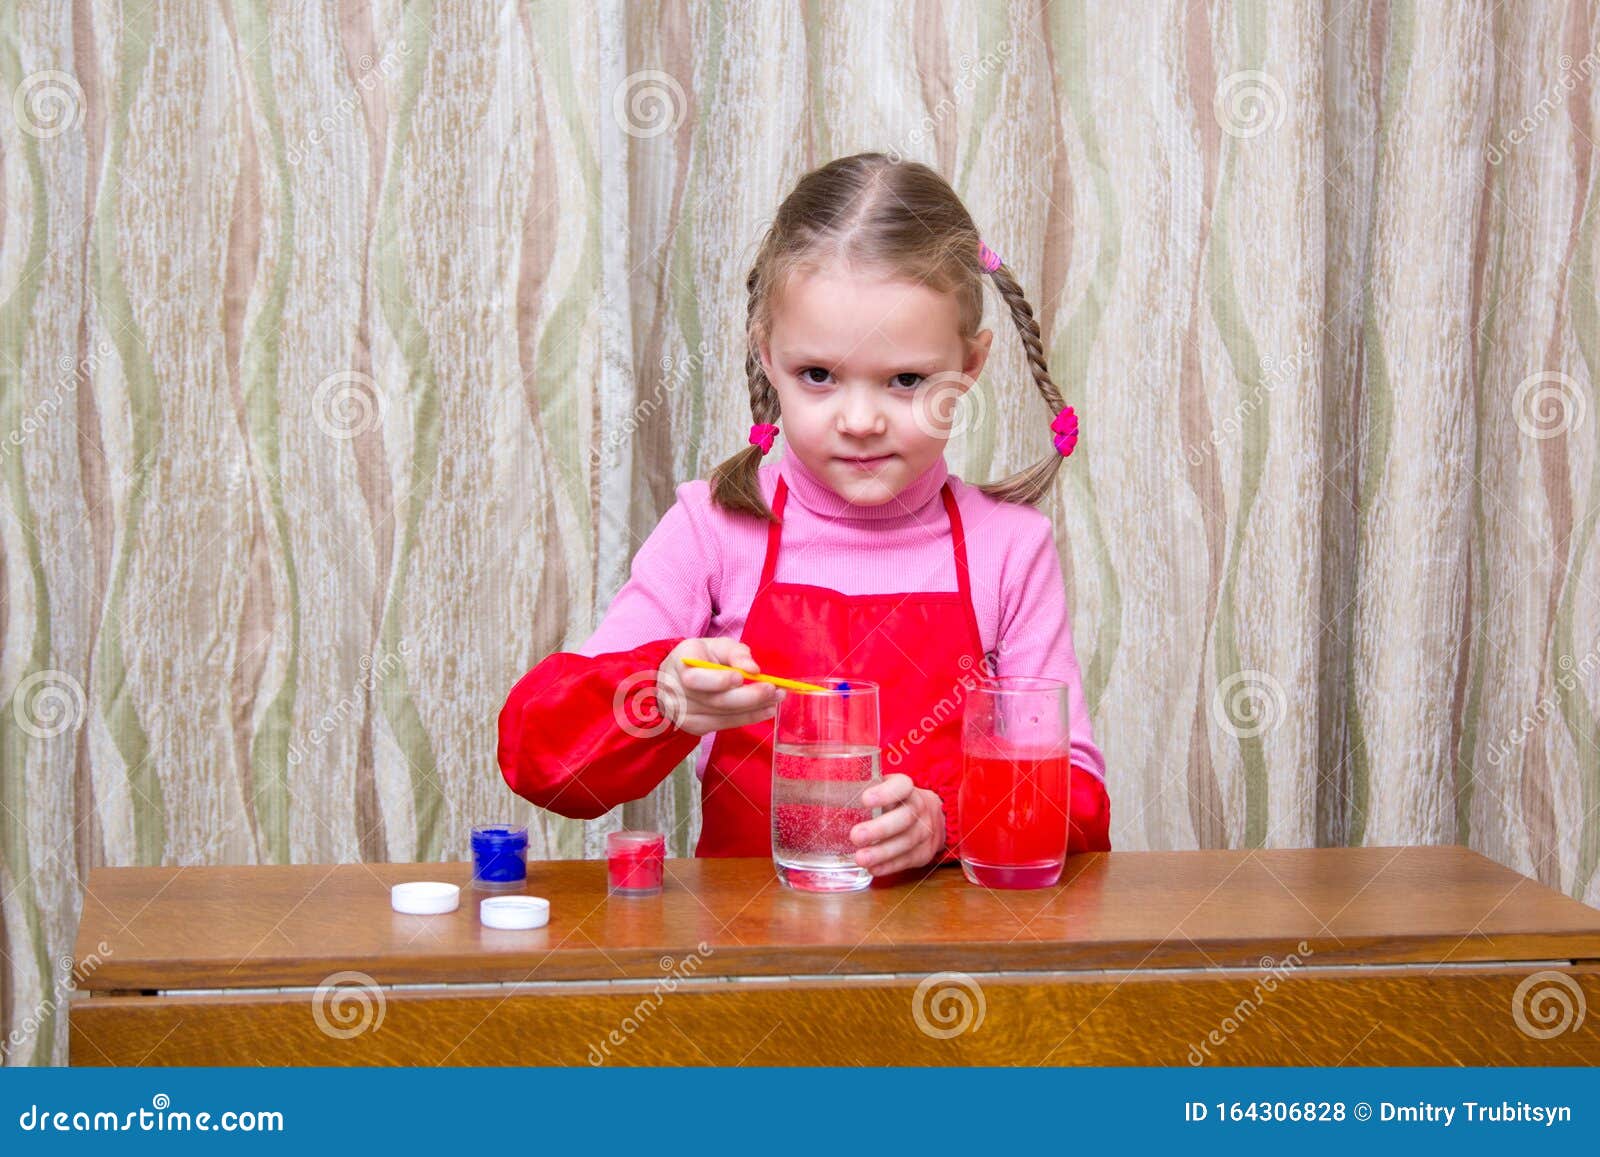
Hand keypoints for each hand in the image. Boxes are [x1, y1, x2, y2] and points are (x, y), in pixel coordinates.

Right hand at [655, 637, 778, 737]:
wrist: (675, 679)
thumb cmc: (701, 658)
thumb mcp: (717, 646)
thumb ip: (736, 653)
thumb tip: (753, 668)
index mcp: (680, 664)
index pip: (695, 678)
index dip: (718, 680)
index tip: (742, 677)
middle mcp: (677, 692)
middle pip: (715, 700)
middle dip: (748, 696)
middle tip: (773, 689)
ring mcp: (685, 713)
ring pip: (723, 715)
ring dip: (754, 708)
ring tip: (775, 699)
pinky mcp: (695, 726)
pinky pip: (725, 724)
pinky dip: (747, 718)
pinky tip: (764, 710)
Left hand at [849, 774, 946, 875]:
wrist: (929, 818)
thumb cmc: (894, 802)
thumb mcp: (883, 788)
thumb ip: (860, 787)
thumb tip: (816, 787)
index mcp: (906, 789)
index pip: (902, 786)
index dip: (886, 793)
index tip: (865, 799)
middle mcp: (918, 808)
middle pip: (904, 818)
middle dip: (880, 829)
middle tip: (855, 836)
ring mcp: (924, 831)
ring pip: (906, 842)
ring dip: (882, 852)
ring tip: (860, 858)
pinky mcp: (923, 852)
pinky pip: (907, 860)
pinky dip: (889, 866)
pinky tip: (873, 869)